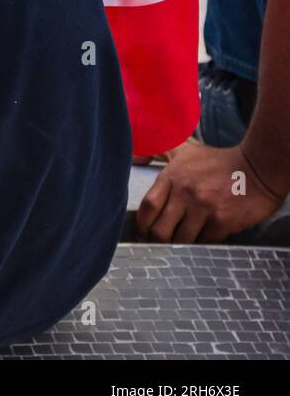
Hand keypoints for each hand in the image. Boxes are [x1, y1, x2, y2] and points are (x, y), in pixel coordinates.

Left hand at [137, 140, 286, 242]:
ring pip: (181, 239)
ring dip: (180, 244)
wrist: (258, 167)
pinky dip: (202, 243)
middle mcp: (184, 192)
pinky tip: (204, 237)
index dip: (142, 224)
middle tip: (161, 244)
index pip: (148, 206)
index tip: (143, 232)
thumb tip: (136, 157)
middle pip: (160, 229)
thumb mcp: (185, 150)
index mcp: (171, 176)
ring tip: (183, 243)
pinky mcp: (223, 220)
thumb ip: (160, 151)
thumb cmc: (218, 161)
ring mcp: (204, 207)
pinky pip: (205, 241)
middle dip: (158, 240)